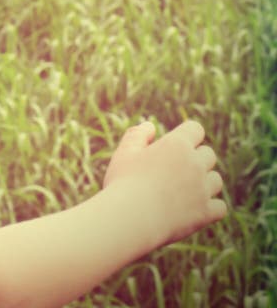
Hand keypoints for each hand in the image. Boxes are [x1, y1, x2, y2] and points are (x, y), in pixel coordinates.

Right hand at [103, 120, 226, 246]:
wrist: (130, 218)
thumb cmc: (123, 182)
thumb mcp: (125, 153)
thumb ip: (137, 135)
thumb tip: (150, 126)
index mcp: (177, 144)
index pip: (196, 129)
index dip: (187, 135)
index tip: (175, 146)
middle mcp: (195, 163)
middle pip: (209, 154)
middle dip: (195, 159)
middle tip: (174, 170)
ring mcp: (203, 189)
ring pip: (216, 180)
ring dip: (204, 182)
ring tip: (182, 190)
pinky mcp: (206, 213)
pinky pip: (220, 207)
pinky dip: (211, 207)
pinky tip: (194, 208)